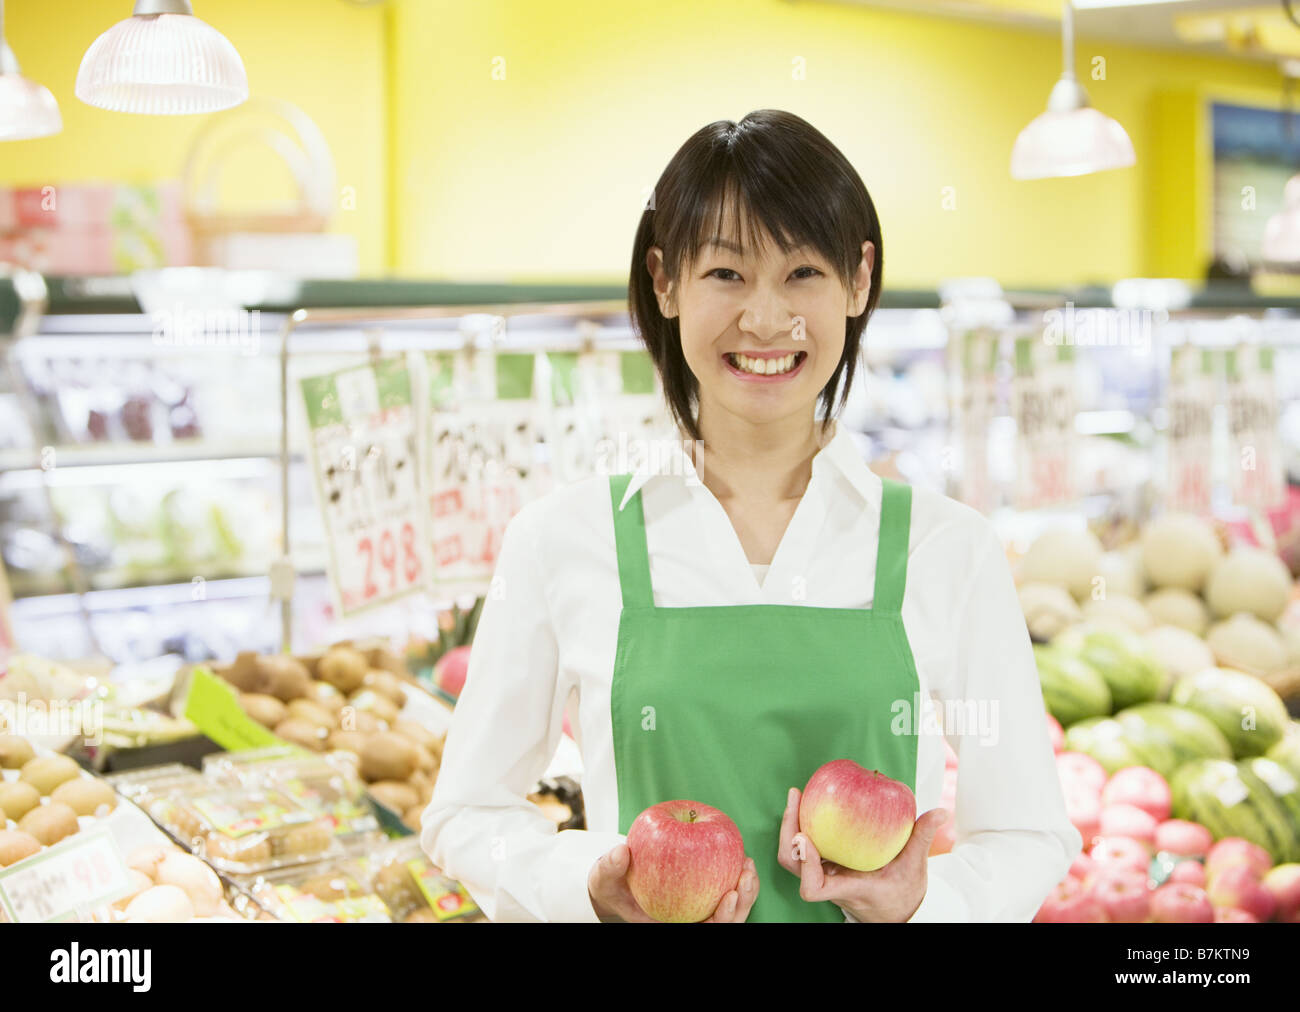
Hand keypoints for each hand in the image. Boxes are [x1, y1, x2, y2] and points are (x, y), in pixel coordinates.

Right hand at [588, 844, 759, 921]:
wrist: (617, 882)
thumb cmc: (611, 883)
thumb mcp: (604, 877)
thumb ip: (610, 866)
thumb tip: (621, 852)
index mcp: (667, 924)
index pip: (700, 930)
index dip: (721, 919)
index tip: (729, 896)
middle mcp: (687, 921)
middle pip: (725, 924)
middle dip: (741, 904)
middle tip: (746, 876)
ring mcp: (698, 911)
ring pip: (732, 910)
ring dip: (746, 892)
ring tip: (749, 865)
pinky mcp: (704, 895)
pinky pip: (727, 891)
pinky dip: (738, 878)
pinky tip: (743, 858)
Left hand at [778, 786, 947, 922]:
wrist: (896, 910)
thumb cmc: (904, 891)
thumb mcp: (916, 865)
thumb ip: (923, 837)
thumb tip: (940, 812)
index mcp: (847, 887)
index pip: (813, 887)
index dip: (805, 863)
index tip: (806, 837)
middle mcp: (829, 882)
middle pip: (792, 864)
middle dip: (788, 832)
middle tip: (796, 796)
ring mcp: (823, 874)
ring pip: (793, 856)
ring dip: (790, 825)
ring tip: (797, 794)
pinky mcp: (823, 865)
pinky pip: (803, 847)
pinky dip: (802, 825)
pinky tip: (809, 801)